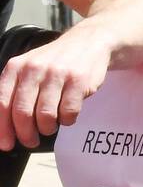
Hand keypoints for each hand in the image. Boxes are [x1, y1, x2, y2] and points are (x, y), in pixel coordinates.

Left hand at [0, 28, 112, 151]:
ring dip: (48, 128)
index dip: (3, 129)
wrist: (89, 42)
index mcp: (16, 68)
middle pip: (23, 113)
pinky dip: (68, 120)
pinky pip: (69, 111)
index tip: (7, 144)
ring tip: (50, 127)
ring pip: (46, 115)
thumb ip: (14, 91)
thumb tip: (5, 126)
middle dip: (26, 134)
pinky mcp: (78, 80)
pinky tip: (68, 116)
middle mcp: (34, 69)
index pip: (2, 104)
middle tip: (31, 141)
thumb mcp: (28, 69)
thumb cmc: (56, 61)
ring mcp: (57, 74)